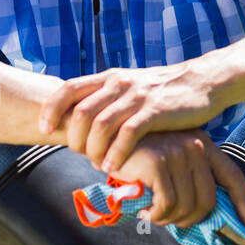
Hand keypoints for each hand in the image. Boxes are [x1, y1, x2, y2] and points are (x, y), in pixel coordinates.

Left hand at [38, 60, 227, 173]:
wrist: (202, 81)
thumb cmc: (163, 92)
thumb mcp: (130, 87)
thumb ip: (107, 99)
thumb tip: (80, 120)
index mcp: (109, 78)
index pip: (68, 89)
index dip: (50, 109)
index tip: (42, 130)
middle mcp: (119, 84)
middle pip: (80, 112)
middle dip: (72, 138)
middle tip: (78, 154)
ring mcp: (137, 96)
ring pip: (100, 124)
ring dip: (93, 149)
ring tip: (96, 164)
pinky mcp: (156, 110)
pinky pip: (128, 134)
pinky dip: (116, 153)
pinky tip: (114, 167)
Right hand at [106, 129, 244, 232]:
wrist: (103, 136)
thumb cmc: (136, 154)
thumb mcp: (169, 159)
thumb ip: (188, 176)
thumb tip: (203, 211)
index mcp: (203, 144)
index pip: (233, 175)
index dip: (244, 202)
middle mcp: (195, 145)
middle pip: (208, 200)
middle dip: (189, 220)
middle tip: (170, 221)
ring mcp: (178, 152)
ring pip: (186, 206)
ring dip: (168, 219)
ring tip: (153, 214)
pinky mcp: (159, 161)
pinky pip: (167, 205)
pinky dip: (156, 216)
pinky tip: (144, 211)